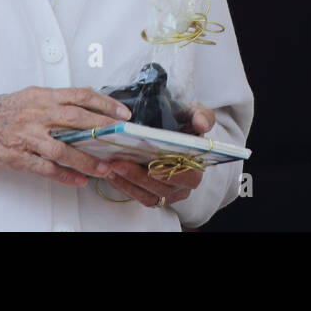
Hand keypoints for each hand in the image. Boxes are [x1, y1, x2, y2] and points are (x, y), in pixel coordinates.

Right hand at [0, 86, 130, 186]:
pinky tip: (78, 179)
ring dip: (86, 160)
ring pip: (63, 149)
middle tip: (122, 137)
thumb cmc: (0, 109)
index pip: (81, 96)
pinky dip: (64, 175)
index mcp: (42, 97)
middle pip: (77, 120)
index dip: (105, 103)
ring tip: (103, 167)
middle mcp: (37, 114)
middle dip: (104, 129)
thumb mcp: (31, 95)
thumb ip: (57, 99)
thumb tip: (87, 100)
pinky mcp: (17, 156)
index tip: (122, 113)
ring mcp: (27, 137)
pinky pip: (45, 168)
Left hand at [101, 103, 216, 208]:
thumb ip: (202, 115)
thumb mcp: (196, 114)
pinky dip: (122, 186)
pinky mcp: (155, 197)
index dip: (166, 171)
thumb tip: (201, 123)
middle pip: (161, 186)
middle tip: (117, 162)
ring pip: (148, 194)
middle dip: (137, 175)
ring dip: (126, 181)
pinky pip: (138, 197)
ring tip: (108, 167)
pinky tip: (109, 173)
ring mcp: (171, 193)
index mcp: (198, 165)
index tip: (149, 163)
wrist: (177, 133)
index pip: (185, 174)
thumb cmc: (186, 123)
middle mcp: (186, 184)